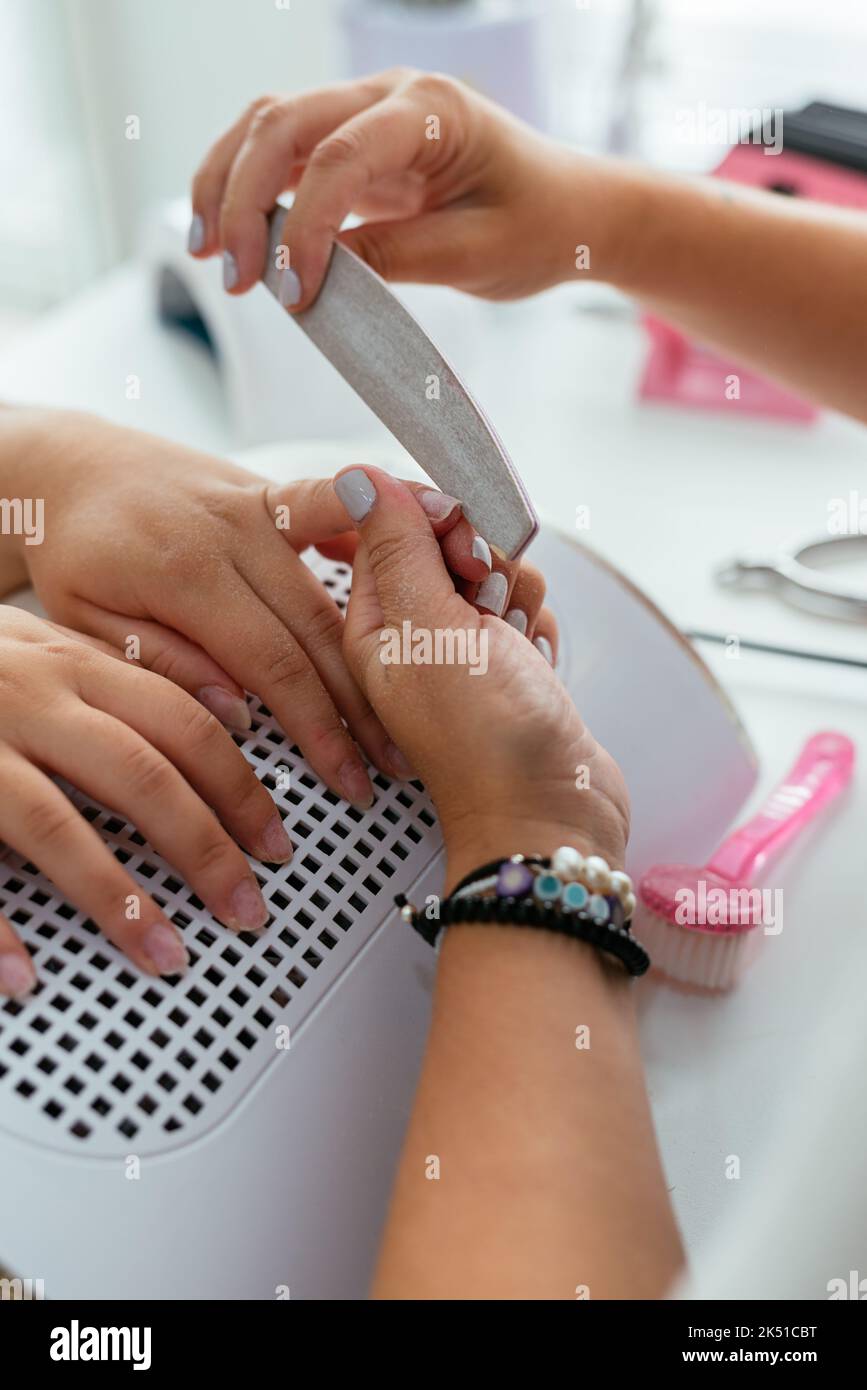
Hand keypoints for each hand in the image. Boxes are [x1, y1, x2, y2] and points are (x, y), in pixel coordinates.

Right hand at [0, 609, 293, 997]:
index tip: (278, 842)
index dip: (241, 786)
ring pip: (57, 827)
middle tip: (247, 908)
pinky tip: (23, 977)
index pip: (182, 722)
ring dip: (121, 902)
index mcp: (69, 664)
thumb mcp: (45, 643)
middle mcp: (26, 699)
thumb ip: (127, 673)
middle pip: (141, 776)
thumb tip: (233, 709)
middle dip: (207, 849)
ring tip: (169, 956)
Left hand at [4, 408, 494, 810]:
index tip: (346, 777)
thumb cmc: (77, 549)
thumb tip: (235, 713)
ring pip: (338, 584)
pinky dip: (382, 540)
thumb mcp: (88, 621)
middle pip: (320, 630)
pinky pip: (339, 519)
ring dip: (381, 643)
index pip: (273, 666)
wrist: (73, 465)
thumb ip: (162, 665)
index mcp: (185, 572)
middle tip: (393, 760)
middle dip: (362, 704)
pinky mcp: (273, 492)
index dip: (318, 729)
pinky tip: (426, 564)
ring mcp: (258, 504)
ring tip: (415, 693)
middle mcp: (232, 531)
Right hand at [189, 68, 624, 308]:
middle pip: (283, 123)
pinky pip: (281, 152)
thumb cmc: (538, 226)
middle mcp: (391, 96)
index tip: (291, 292)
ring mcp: (366, 113)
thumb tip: (317, 275)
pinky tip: (228, 237)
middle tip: (232, 277)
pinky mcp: (352, 144)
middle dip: (243, 199)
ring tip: (207, 253)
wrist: (567, 210)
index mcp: (433, 110)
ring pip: (267, 127)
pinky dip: (246, 190)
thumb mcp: (477, 253)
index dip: (303, 224)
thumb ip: (397, 258)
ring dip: (226, 185)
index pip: (342, 154)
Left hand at [335, 468, 629, 889]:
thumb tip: (361, 477)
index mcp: (372, 621)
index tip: (463, 552)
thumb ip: (399, 548)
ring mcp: (463, 647)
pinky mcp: (507, 661)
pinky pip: (524, 606)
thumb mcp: (430, 629)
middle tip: (488, 606)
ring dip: (517, 594)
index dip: (435, 521)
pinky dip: (536, 625)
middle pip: (450, 541)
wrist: (550, 815)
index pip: (392, 526)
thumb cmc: (484, 737)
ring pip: (496, 570)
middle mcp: (412, 631)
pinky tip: (534, 661)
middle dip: (485, 561)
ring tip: (513, 645)